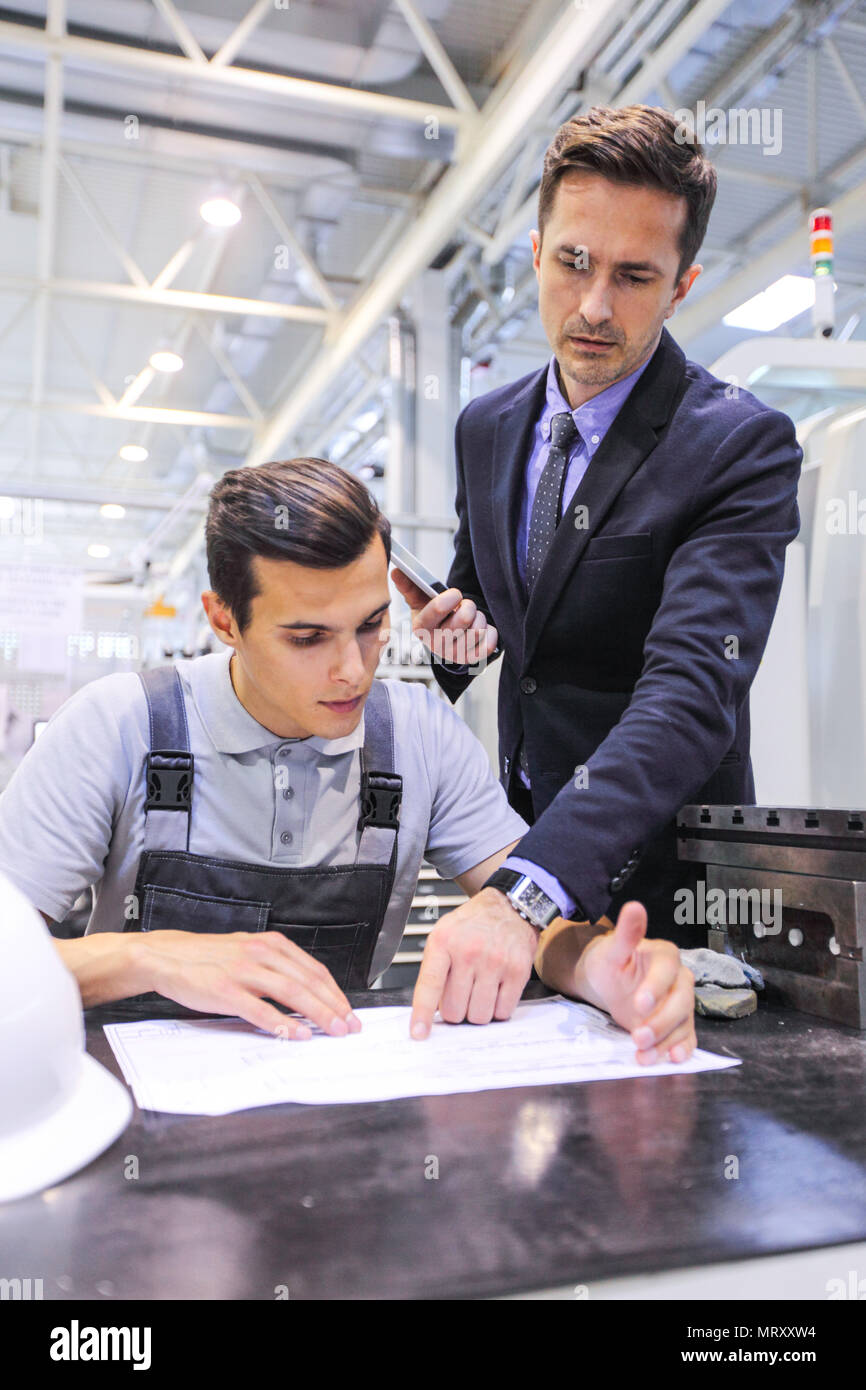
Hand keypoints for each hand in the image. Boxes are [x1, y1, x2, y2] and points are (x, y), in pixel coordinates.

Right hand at [133, 930, 360, 1039]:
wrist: (168, 956)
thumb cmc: (208, 958)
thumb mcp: (248, 951)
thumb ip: (275, 967)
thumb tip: (305, 992)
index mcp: (270, 944)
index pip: (313, 970)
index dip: (335, 992)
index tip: (347, 1011)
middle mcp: (261, 953)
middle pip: (308, 981)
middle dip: (333, 1006)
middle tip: (349, 1025)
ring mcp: (244, 971)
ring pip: (291, 992)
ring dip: (317, 1014)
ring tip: (332, 1030)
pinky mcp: (226, 990)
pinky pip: (261, 1009)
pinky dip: (283, 1024)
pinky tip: (297, 1034)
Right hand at [390, 568, 497, 666]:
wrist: (448, 635)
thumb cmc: (435, 615)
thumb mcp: (420, 600)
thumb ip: (409, 585)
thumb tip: (395, 571)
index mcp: (421, 628)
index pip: (437, 608)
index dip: (451, 597)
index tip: (455, 594)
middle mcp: (436, 645)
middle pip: (463, 619)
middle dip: (468, 606)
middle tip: (464, 606)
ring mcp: (454, 655)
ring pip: (478, 630)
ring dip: (479, 618)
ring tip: (471, 618)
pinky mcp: (472, 660)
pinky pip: (488, 644)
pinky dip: (489, 632)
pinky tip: (480, 629)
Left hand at [410, 887, 538, 1038]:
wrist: (509, 907)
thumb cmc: (473, 925)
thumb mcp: (443, 935)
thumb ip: (434, 970)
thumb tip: (429, 1012)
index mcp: (444, 942)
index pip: (430, 985)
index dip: (422, 1014)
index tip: (418, 1033)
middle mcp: (469, 951)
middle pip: (454, 1010)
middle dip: (456, 1010)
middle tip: (461, 995)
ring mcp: (495, 961)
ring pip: (479, 1016)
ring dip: (477, 1011)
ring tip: (479, 991)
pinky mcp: (518, 971)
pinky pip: (503, 1011)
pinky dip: (498, 1008)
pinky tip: (496, 990)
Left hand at [575, 901, 695, 1063]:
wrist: (608, 980)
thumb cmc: (611, 962)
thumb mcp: (613, 949)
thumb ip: (627, 932)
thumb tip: (634, 906)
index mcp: (666, 956)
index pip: (668, 970)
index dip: (656, 987)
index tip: (639, 1004)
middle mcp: (679, 979)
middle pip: (681, 1001)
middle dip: (661, 1022)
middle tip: (638, 1037)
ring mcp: (681, 1003)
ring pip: (683, 1023)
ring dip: (666, 1042)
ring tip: (644, 1056)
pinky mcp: (678, 1024)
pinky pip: (686, 1037)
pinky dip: (681, 1049)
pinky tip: (674, 1059)